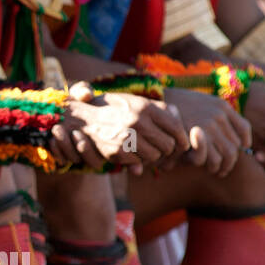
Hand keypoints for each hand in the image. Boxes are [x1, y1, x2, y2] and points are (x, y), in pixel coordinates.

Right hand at [59, 86, 188, 170]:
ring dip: (152, 156)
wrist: (82, 118)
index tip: (180, 143)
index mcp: (145, 107)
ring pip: (155, 156)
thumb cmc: (114, 108)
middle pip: (168, 145)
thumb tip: (178, 116)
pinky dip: (137, 160)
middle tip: (160, 147)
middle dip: (167, 149)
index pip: (176, 128)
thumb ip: (160, 108)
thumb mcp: (136, 101)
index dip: (182, 138)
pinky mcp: (117, 151)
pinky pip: (138, 163)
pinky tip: (130, 152)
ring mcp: (126, 137)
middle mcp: (138, 121)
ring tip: (144, 148)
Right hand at [163, 87, 250, 175]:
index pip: (243, 128)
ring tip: (217, 171)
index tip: (238, 150)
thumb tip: (244, 143)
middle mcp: (218, 114)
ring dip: (223, 165)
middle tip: (223, 168)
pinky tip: (208, 168)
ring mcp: (208, 125)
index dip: (243, 142)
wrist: (152, 104)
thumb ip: (214, 117)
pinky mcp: (196, 137)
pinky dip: (211, 165)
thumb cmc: (173, 108)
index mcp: (220, 105)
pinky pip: (212, 157)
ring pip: (228, 153)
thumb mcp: (197, 105)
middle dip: (231, 159)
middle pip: (236, 144)